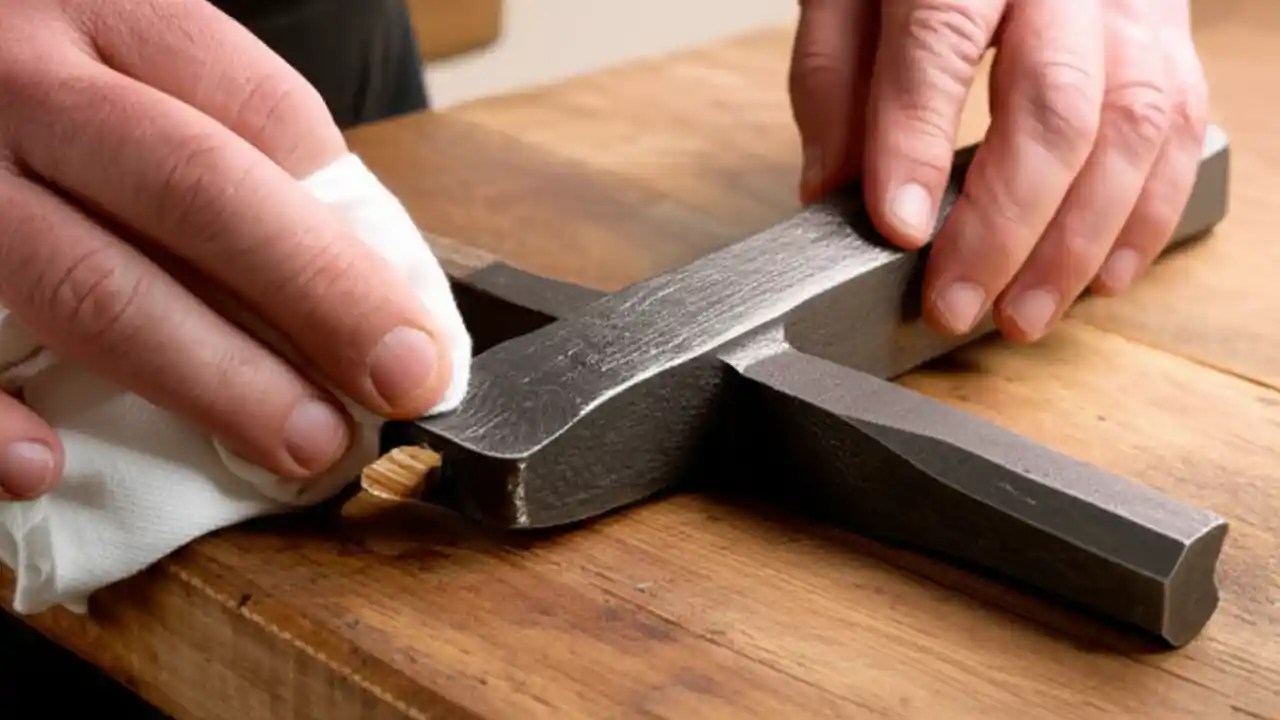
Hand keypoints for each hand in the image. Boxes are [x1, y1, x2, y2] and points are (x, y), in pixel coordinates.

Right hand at [0, 0, 453, 500]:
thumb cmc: (48, 78)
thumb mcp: (137, 61)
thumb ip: (232, 143)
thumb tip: (367, 284)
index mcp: (110, 15)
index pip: (266, 117)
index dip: (356, 237)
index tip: (417, 330)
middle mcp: (26, 82)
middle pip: (196, 192)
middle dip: (318, 299)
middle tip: (397, 386)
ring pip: (87, 282)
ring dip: (211, 377)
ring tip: (303, 443)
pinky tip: (48, 467)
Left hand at [789, 0, 1208, 341]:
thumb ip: (833, 78)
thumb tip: (833, 191)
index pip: (939, 43)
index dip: (916, 145)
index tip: (899, 231)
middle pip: (1053, 102)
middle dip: (1005, 224)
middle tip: (957, 302)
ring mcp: (1127, 1)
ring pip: (1131, 125)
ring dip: (1079, 242)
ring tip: (1024, 314)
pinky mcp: (1166, 31)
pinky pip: (1178, 126)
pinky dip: (1144, 216)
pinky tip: (1101, 276)